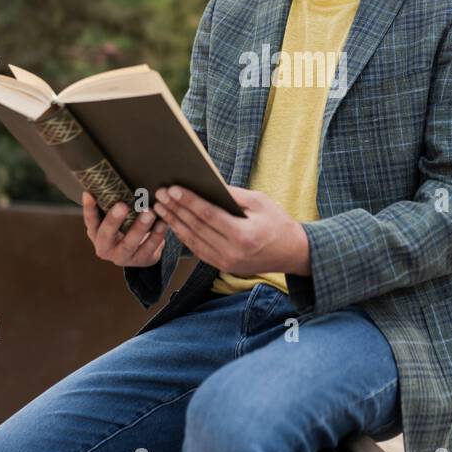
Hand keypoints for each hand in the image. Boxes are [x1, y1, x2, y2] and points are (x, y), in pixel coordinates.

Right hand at [82, 192, 166, 267]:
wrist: (140, 251)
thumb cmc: (125, 227)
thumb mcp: (115, 218)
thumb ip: (111, 204)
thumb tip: (108, 177)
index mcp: (96, 234)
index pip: (90, 220)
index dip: (89, 208)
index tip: (90, 194)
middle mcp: (105, 248)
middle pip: (107, 234)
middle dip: (114, 220)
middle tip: (123, 205)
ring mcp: (122, 257)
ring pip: (130, 243)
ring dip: (139, 227)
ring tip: (149, 213)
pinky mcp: (141, 261)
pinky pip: (149, 248)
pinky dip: (157, 235)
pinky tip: (163, 222)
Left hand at [151, 185, 309, 275]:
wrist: (292, 253)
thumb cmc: (278, 223)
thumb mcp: (260, 202)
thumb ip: (233, 195)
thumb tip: (206, 184)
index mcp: (243, 235)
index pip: (208, 215)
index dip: (189, 201)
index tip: (173, 189)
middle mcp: (232, 252)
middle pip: (196, 227)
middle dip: (176, 209)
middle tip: (160, 194)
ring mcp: (226, 262)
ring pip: (192, 240)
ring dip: (174, 222)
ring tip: (160, 207)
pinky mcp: (223, 267)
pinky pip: (197, 250)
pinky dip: (184, 236)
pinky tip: (174, 223)